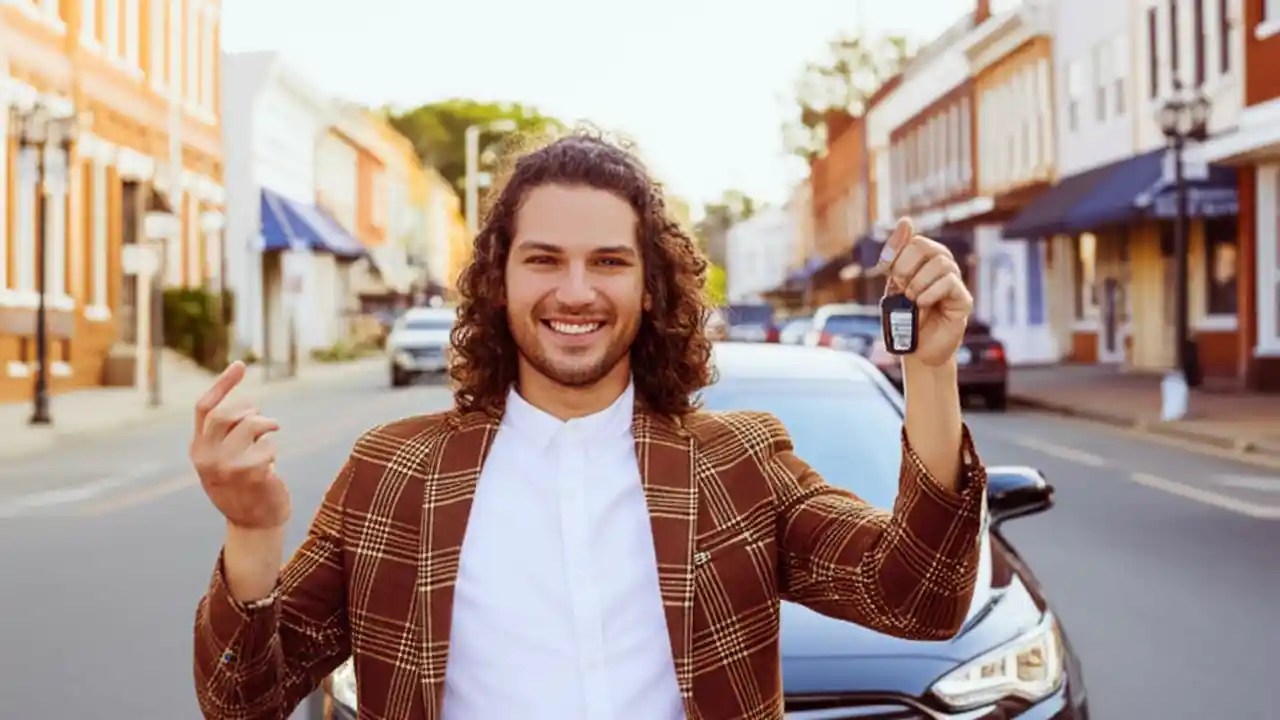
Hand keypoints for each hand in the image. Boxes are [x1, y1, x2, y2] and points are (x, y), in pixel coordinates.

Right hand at [189, 361, 290, 529]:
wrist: (253, 524)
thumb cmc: (241, 485)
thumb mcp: (223, 459)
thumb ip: (224, 435)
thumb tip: (246, 403)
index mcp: (197, 450)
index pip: (205, 408)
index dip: (223, 384)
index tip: (242, 364)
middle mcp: (207, 457)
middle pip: (228, 413)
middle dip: (250, 410)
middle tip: (264, 420)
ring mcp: (227, 466)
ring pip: (251, 425)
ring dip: (266, 427)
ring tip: (269, 437)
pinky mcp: (251, 474)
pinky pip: (268, 445)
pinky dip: (272, 449)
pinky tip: (271, 464)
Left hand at [878, 217, 973, 366]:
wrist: (915, 349)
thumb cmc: (905, 317)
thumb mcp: (893, 285)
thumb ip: (896, 256)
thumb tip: (905, 221)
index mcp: (924, 260)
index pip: (913, 240)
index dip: (895, 255)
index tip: (888, 273)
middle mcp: (942, 265)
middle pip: (924, 246)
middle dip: (905, 268)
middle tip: (902, 289)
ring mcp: (955, 281)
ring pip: (940, 263)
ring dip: (918, 283)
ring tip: (912, 300)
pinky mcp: (963, 299)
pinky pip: (949, 283)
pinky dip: (930, 293)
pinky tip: (923, 304)